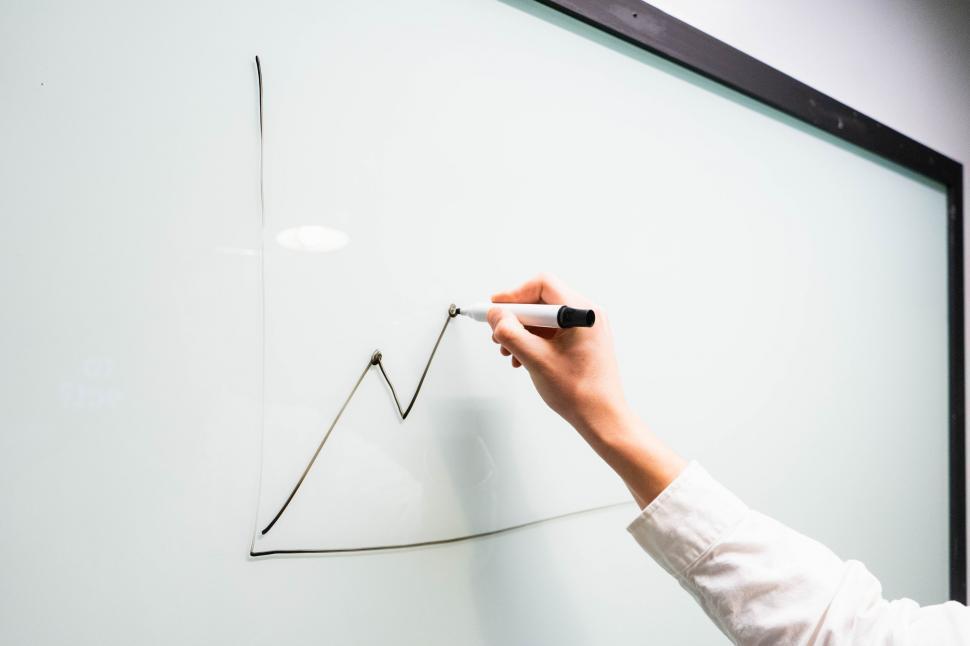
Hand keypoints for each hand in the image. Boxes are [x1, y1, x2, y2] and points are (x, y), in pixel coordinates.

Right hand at [487, 274, 685, 505]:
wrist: (601, 417)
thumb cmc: (580, 393)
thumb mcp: (535, 358)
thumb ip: (510, 332)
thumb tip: (496, 315)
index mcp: (582, 312)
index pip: (542, 285)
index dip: (513, 295)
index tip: (495, 308)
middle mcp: (587, 315)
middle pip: (541, 300)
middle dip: (515, 317)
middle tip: (499, 333)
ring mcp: (586, 328)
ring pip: (544, 318)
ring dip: (522, 332)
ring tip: (510, 351)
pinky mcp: (582, 341)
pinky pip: (552, 331)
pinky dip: (534, 341)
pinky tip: (523, 358)